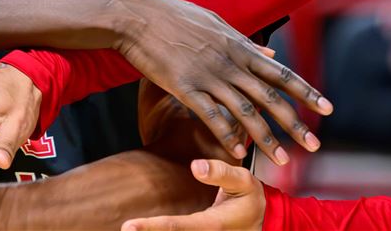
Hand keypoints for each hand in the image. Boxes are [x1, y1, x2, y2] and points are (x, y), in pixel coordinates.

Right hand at [114, 0, 329, 165]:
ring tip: (282, 160)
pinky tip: (239, 153)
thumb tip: (271, 54)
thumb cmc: (174, 14)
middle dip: (295, 124)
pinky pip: (212, 117)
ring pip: (245, 112)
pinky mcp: (185, 88)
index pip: (281, 73)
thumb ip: (244, 42)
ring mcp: (208, 76)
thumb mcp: (215, 22)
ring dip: (266, 139)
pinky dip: (227, 136)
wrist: (138, 15)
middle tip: (313, 145)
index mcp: (238, 46)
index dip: (306, 92)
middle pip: (270, 98)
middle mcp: (229, 63)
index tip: (327, 109)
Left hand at [122, 159, 264, 230]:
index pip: (176, 227)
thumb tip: (196, 166)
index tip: (128, 227)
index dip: (151, 228)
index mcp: (213, 225)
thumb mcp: (244, 181)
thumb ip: (220, 173)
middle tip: (123, 229)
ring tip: (130, 230)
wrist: (267, 223)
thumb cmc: (251, 199)